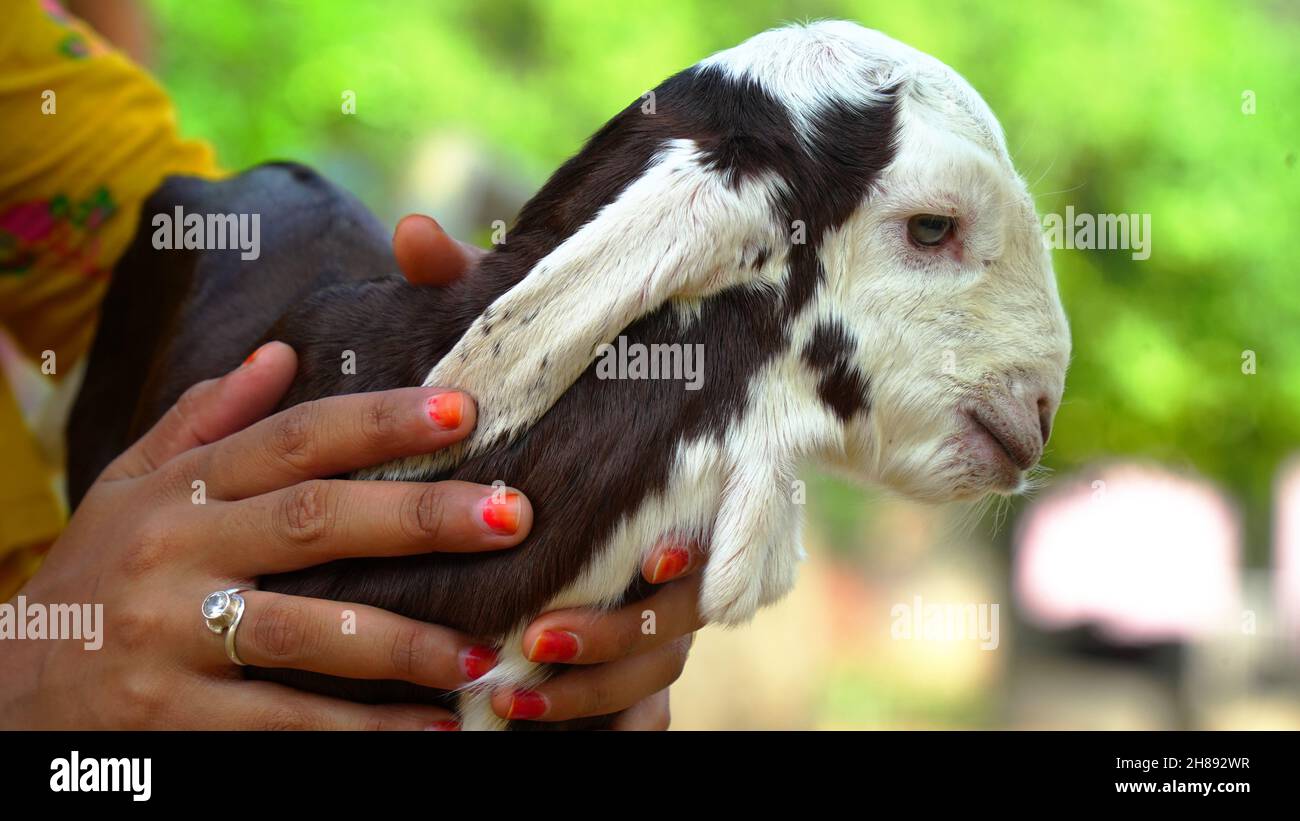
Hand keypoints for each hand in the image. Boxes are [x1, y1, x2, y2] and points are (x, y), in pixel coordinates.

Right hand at [0, 343, 531, 728]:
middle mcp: (176, 550)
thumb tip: (279, 352)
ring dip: (406, 643)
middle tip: (513, 515)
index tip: (464, 410)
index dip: (381, 420)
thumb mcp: (126, 487)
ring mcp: (170, 637)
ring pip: (309, 631)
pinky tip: (432, 730)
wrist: (5, 693)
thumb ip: (203, 422)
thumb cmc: (91, 579)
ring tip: (484, 650)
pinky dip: (363, 731)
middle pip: (315, 521)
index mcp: (179, 489)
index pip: (295, 439)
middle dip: (420, 518)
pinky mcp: (171, 718)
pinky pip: (285, 722)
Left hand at [396, 215, 702, 729]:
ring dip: (594, 681)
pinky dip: (601, 711)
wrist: (615, 412)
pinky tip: (537, 717)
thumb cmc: (562, 375)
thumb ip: (478, 292)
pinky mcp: (636, 638)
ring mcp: (664, 597)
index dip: (711, 544)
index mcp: (675, 463)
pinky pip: (642, 695)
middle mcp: (684, 537)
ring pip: (661, 662)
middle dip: (617, 635)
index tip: (661, 553)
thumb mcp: (524, 335)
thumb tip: (412, 235)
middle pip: (683, 611)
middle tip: (536, 638)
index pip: (725, 513)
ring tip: (516, 691)